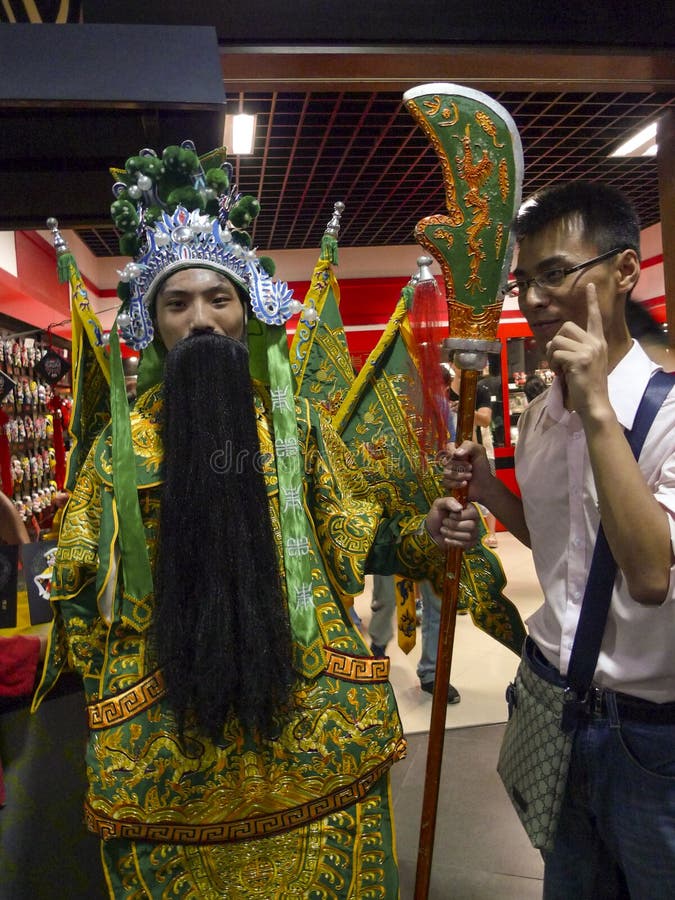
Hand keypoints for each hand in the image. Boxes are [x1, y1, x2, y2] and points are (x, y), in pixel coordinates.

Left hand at [425, 496, 479, 548]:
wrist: (431, 532)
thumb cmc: (437, 516)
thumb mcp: (439, 504)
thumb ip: (449, 501)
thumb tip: (460, 508)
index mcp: (469, 509)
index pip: (474, 513)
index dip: (461, 516)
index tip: (450, 515)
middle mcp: (474, 520)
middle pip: (471, 525)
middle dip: (454, 525)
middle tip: (444, 522)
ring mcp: (473, 532)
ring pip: (468, 536)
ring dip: (451, 533)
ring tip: (443, 530)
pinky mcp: (470, 543)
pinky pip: (466, 544)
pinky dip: (453, 542)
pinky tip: (446, 539)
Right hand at [442, 440, 492, 502]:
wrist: (486, 485)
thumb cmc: (482, 467)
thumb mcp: (479, 452)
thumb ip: (468, 446)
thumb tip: (455, 453)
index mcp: (457, 452)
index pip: (448, 448)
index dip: (453, 452)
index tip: (462, 456)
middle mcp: (451, 462)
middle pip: (446, 462)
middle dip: (460, 465)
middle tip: (471, 468)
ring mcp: (449, 473)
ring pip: (446, 473)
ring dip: (460, 475)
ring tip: (470, 476)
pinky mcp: (448, 484)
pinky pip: (446, 483)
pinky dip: (456, 484)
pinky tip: (465, 483)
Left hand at [545, 283, 610, 417]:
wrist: (595, 404)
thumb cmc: (586, 386)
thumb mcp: (583, 363)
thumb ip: (574, 350)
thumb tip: (552, 345)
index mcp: (598, 342)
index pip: (595, 317)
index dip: (591, 301)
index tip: (590, 285)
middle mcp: (595, 343)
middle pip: (566, 327)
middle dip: (555, 342)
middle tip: (556, 360)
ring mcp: (589, 350)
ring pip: (557, 340)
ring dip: (551, 355)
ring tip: (559, 369)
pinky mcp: (579, 360)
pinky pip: (555, 354)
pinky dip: (553, 365)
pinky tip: (561, 375)